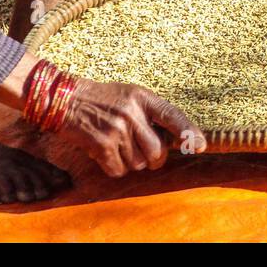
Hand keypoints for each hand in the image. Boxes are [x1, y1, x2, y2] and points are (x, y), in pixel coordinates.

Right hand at [59, 78, 206, 176]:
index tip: (200, 145)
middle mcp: (132, 112)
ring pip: (138, 164)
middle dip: (152, 159)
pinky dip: (113, 167)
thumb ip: (150, 114)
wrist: (65, 100)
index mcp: (142, 97)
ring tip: (116, 144)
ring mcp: (117, 129)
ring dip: (129, 161)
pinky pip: (118, 170)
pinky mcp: (101, 145)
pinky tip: (104, 151)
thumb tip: (173, 141)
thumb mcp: (129, 96)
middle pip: (157, 152)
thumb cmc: (102, 100)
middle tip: (141, 152)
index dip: (188, 132)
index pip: (172, 115)